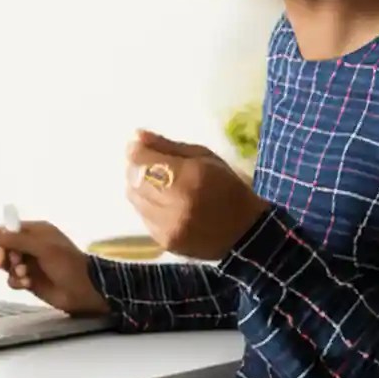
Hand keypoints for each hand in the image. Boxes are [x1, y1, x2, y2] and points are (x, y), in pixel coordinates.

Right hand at [0, 221, 108, 316]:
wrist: (84, 290)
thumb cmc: (68, 264)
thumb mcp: (43, 248)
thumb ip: (16, 240)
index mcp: (37, 232)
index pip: (9, 231)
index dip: (1, 242)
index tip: (0, 256)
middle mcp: (31, 246)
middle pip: (5, 248)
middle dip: (5, 258)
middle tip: (9, 266)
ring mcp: (30, 264)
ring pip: (8, 265)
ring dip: (13, 271)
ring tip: (26, 276)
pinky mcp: (30, 281)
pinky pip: (13, 280)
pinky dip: (17, 282)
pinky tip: (27, 284)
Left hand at [125, 129, 268, 260]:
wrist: (245, 232)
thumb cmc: (227, 187)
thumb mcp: (204, 157)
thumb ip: (168, 147)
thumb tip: (137, 136)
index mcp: (188, 177)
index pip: (142, 160)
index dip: (136, 151)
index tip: (138, 146)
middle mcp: (174, 203)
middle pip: (133, 179)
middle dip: (137, 168)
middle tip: (148, 165)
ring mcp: (167, 226)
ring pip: (134, 199)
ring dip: (140, 187)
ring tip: (157, 184)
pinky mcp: (164, 241)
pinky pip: (143, 217)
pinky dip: (147, 206)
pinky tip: (164, 203)